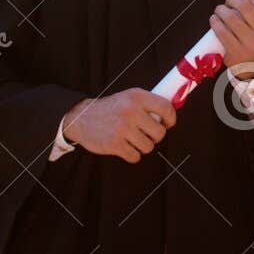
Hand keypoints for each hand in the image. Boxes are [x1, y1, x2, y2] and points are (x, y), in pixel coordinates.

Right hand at [61, 89, 175, 164]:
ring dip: (143, 146)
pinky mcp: (114, 144)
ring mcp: (122, 128)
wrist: (81, 118)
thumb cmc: (111, 109)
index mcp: (137, 97)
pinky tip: (124, 146)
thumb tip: (171, 113)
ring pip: (148, 147)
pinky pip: (135, 156)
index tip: (167, 124)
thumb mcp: (128, 98)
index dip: (171, 119)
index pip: (166, 108)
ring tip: (133, 139)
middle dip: (155, 137)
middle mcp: (131, 111)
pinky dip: (132, 154)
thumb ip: (148, 104)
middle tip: (147, 134)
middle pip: (160, 133)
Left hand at [211, 0, 253, 77]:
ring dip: (221, 9)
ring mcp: (252, 42)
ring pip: (231, 17)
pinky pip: (222, 31)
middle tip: (229, 1)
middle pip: (245, 5)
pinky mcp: (237, 51)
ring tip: (220, 11)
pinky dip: (215, 22)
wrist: (253, 60)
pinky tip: (215, 19)